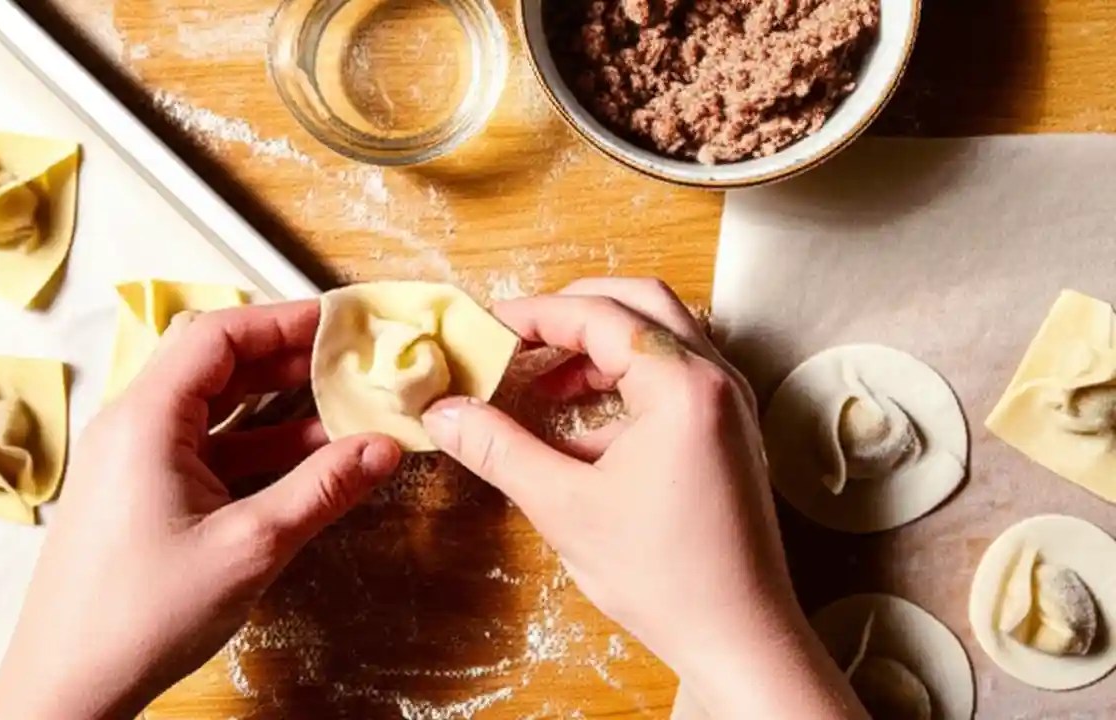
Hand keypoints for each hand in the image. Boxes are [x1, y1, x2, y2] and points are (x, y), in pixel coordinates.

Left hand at [0, 302, 400, 719]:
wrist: (69, 687)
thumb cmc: (142, 615)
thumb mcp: (250, 546)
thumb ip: (322, 489)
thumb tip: (385, 447)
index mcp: (145, 419)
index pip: (216, 334)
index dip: (281, 320)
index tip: (338, 323)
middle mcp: (132, 427)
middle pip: (213, 364)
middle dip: (284, 358)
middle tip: (347, 361)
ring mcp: (134, 462)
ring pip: (213, 409)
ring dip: (274, 406)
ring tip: (339, 408)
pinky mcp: (141, 495)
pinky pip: (205, 450)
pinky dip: (254, 446)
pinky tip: (305, 460)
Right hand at [421, 278, 865, 719]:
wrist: (738, 635)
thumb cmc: (662, 574)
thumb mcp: (564, 506)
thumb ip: (499, 449)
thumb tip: (445, 414)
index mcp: (682, 386)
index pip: (599, 314)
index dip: (536, 314)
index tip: (490, 328)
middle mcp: (716, 380)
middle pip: (639, 303)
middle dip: (573, 313)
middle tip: (521, 338)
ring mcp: (730, 405)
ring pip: (662, 337)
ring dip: (601, 346)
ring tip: (545, 384)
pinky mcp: (730, 432)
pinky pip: (677, 376)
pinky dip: (628, 380)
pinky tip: (585, 428)